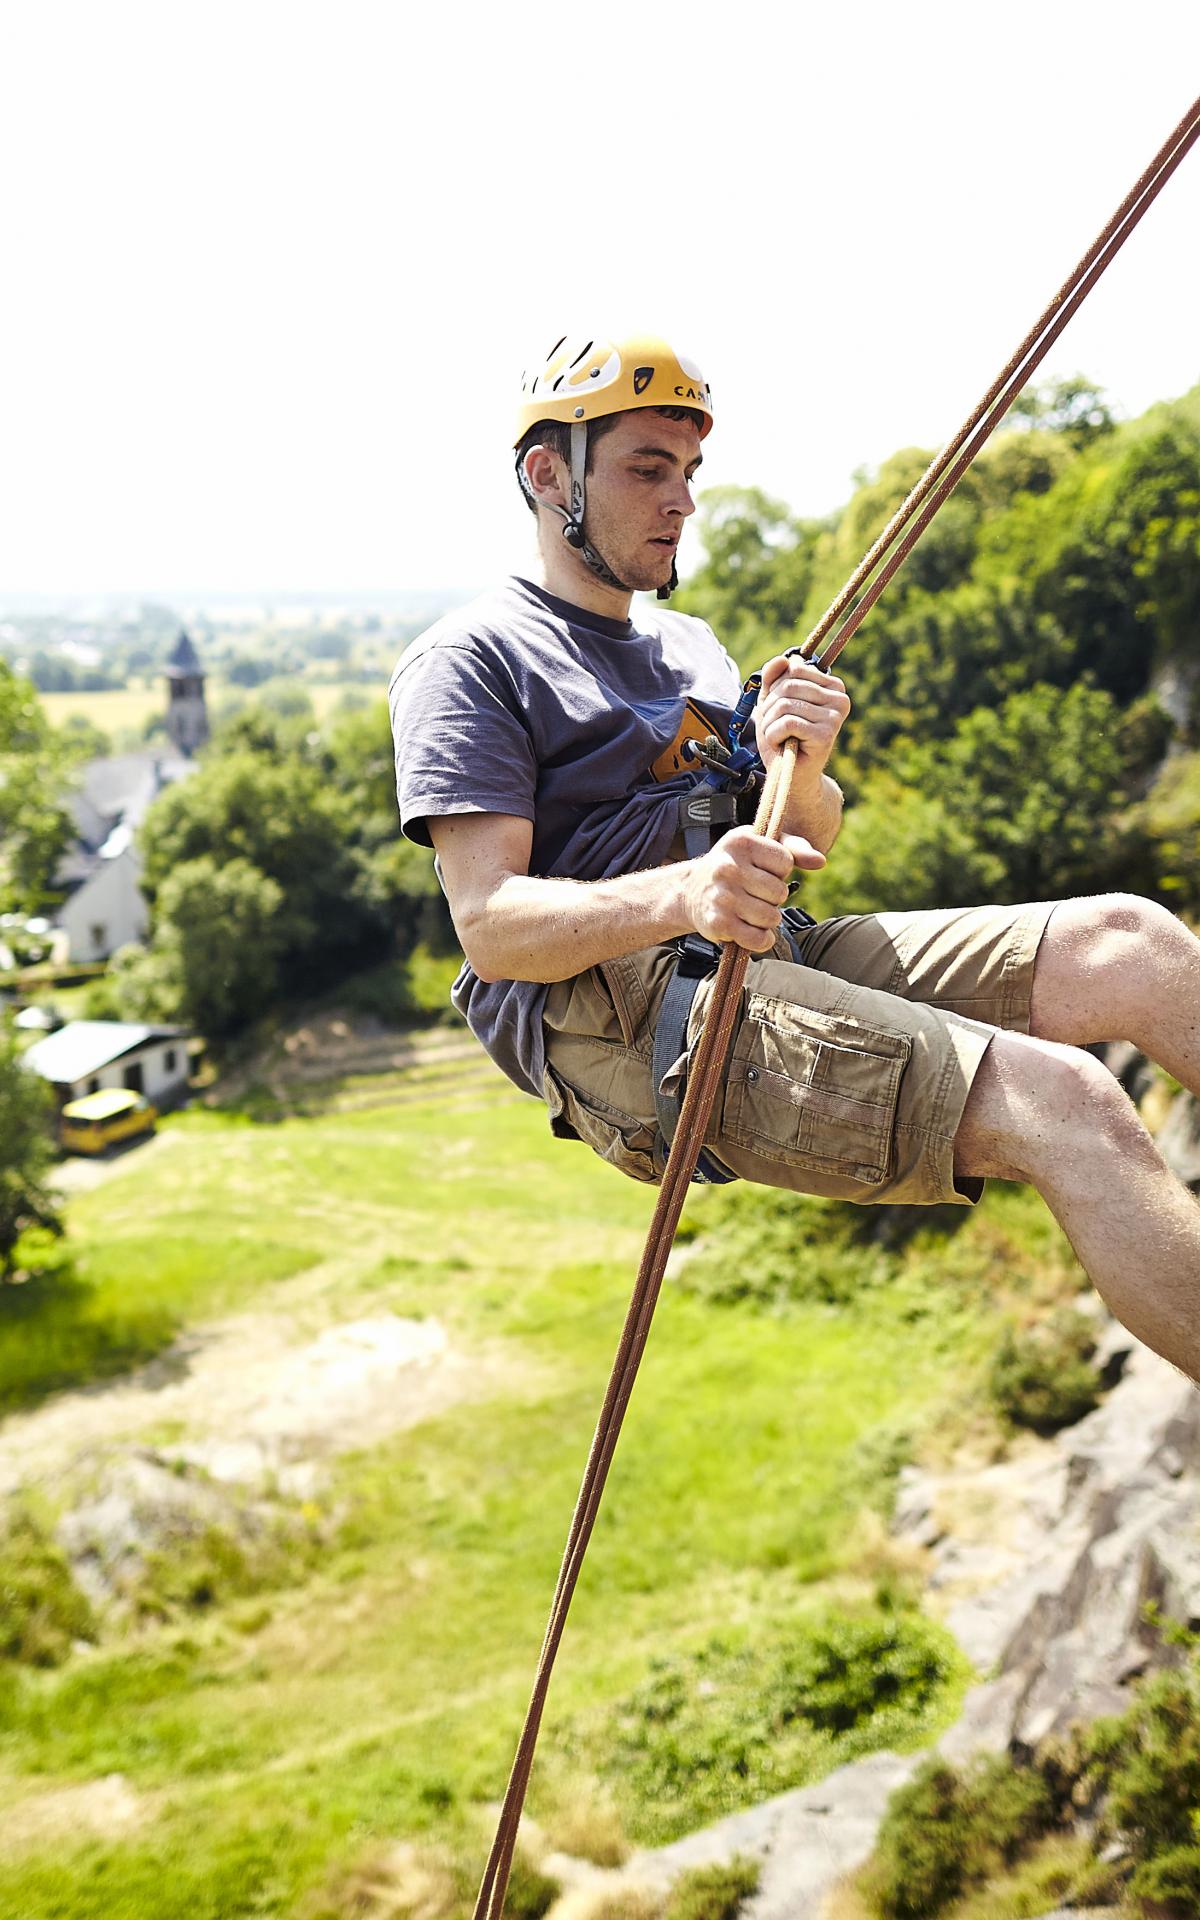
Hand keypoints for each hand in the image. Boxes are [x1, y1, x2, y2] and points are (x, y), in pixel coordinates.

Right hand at [683, 826, 824, 951]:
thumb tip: (821, 862)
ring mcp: (723, 896)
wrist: (690, 891)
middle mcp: (728, 867)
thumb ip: (793, 848)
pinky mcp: (719, 923)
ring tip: (751, 910)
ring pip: (771, 917)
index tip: (762, 871)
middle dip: (773, 897)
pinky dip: (761, 940)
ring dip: (767, 919)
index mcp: (741, 841)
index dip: (779, 871)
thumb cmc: (734, 865)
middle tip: (755, 894)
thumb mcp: (759, 846)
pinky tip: (750, 930)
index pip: (785, 862)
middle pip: (780, 892)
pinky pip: (758, 939)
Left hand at [756, 655, 850, 779]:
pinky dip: (774, 735)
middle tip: (774, 727)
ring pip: (785, 705)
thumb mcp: (773, 702)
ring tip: (777, 737)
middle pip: (788, 686)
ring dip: (769, 724)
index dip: (775, 689)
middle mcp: (840, 699)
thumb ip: (774, 678)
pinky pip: (787, 722)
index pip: (793, 669)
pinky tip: (781, 745)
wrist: (791, 776)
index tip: (779, 710)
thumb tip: (784, 660)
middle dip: (770, 708)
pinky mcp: (826, 734)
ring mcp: (835, 717)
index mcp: (832, 686)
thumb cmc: (784, 737)